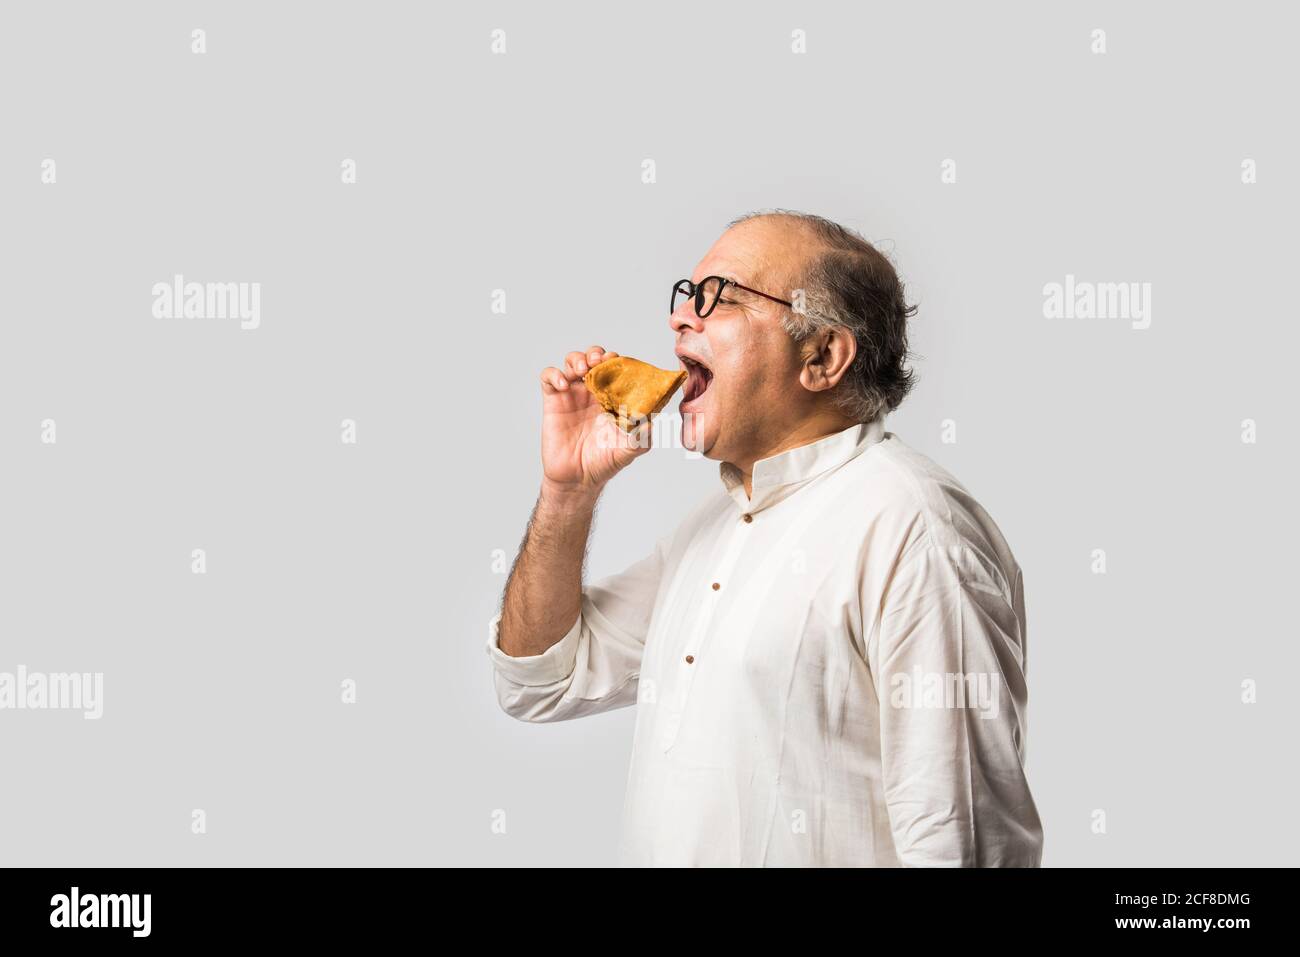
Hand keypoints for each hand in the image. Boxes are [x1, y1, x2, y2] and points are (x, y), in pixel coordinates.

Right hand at [539, 346, 653, 494]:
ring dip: (577, 359)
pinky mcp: (554, 401)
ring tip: (582, 369)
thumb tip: (653, 424)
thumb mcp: (628, 451)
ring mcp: (572, 394)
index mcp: (613, 397)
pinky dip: (554, 375)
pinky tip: (563, 385)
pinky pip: (549, 378)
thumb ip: (641, 439)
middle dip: (596, 353)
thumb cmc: (604, 462)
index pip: (616, 369)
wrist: (577, 479)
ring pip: (572, 362)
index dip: (617, 361)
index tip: (619, 362)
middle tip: (599, 361)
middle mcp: (593, 392)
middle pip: (593, 358)